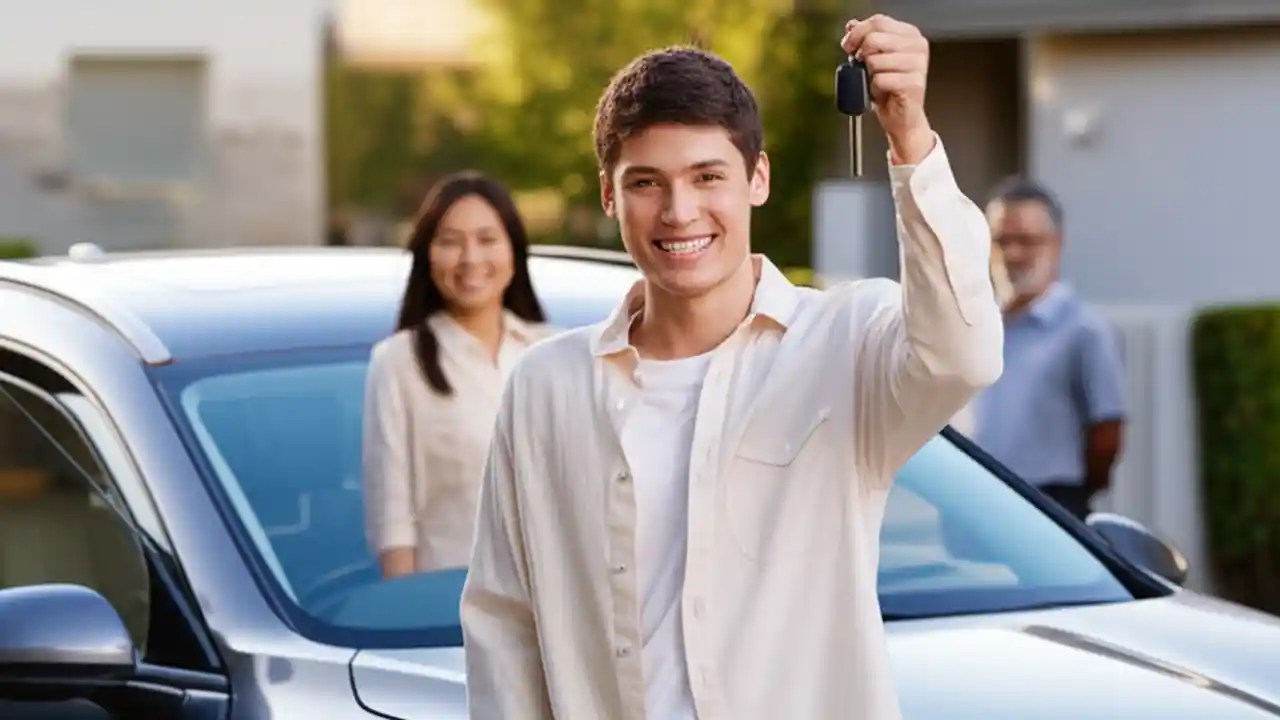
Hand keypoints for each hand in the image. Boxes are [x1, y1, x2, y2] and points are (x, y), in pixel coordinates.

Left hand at [841, 15, 934, 164]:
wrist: (901, 119)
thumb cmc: (889, 90)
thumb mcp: (874, 60)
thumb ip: (865, 39)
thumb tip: (851, 25)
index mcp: (911, 35)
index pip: (878, 21)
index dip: (857, 33)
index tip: (848, 46)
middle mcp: (917, 46)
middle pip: (874, 38)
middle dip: (860, 54)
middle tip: (862, 67)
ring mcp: (918, 64)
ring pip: (875, 60)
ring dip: (869, 75)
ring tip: (877, 82)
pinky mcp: (914, 83)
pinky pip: (879, 80)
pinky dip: (874, 89)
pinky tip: (882, 93)